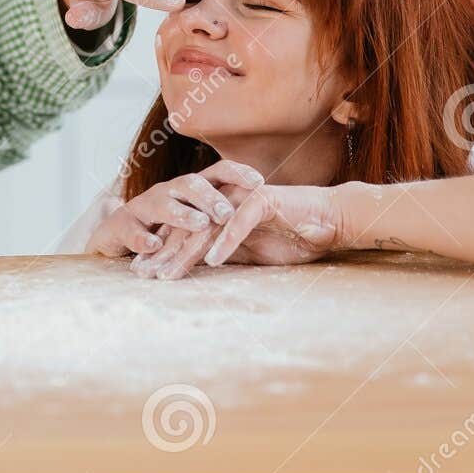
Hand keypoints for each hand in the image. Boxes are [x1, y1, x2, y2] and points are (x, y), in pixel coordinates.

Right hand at [88, 160, 262, 256]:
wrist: (118, 233)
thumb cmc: (167, 226)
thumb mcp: (196, 217)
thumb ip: (223, 215)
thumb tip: (267, 212)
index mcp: (189, 188)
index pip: (216, 172)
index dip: (237, 173)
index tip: (260, 181)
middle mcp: (168, 190)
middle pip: (190, 184)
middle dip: (210, 197)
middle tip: (227, 212)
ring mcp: (143, 206)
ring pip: (163, 203)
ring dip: (182, 214)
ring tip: (200, 224)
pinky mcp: (122, 226)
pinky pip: (133, 230)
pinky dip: (143, 239)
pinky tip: (154, 246)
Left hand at [131, 181, 345, 280]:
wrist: (331, 220)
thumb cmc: (294, 236)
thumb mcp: (252, 252)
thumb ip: (225, 253)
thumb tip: (199, 268)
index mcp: (220, 211)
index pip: (185, 232)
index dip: (164, 252)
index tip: (144, 273)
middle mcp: (225, 201)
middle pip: (187, 228)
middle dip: (163, 252)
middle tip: (142, 274)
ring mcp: (242, 198)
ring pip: (207, 226)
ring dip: (185, 252)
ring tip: (167, 274)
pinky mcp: (262, 200)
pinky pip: (238, 222)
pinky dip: (225, 242)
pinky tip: (211, 261)